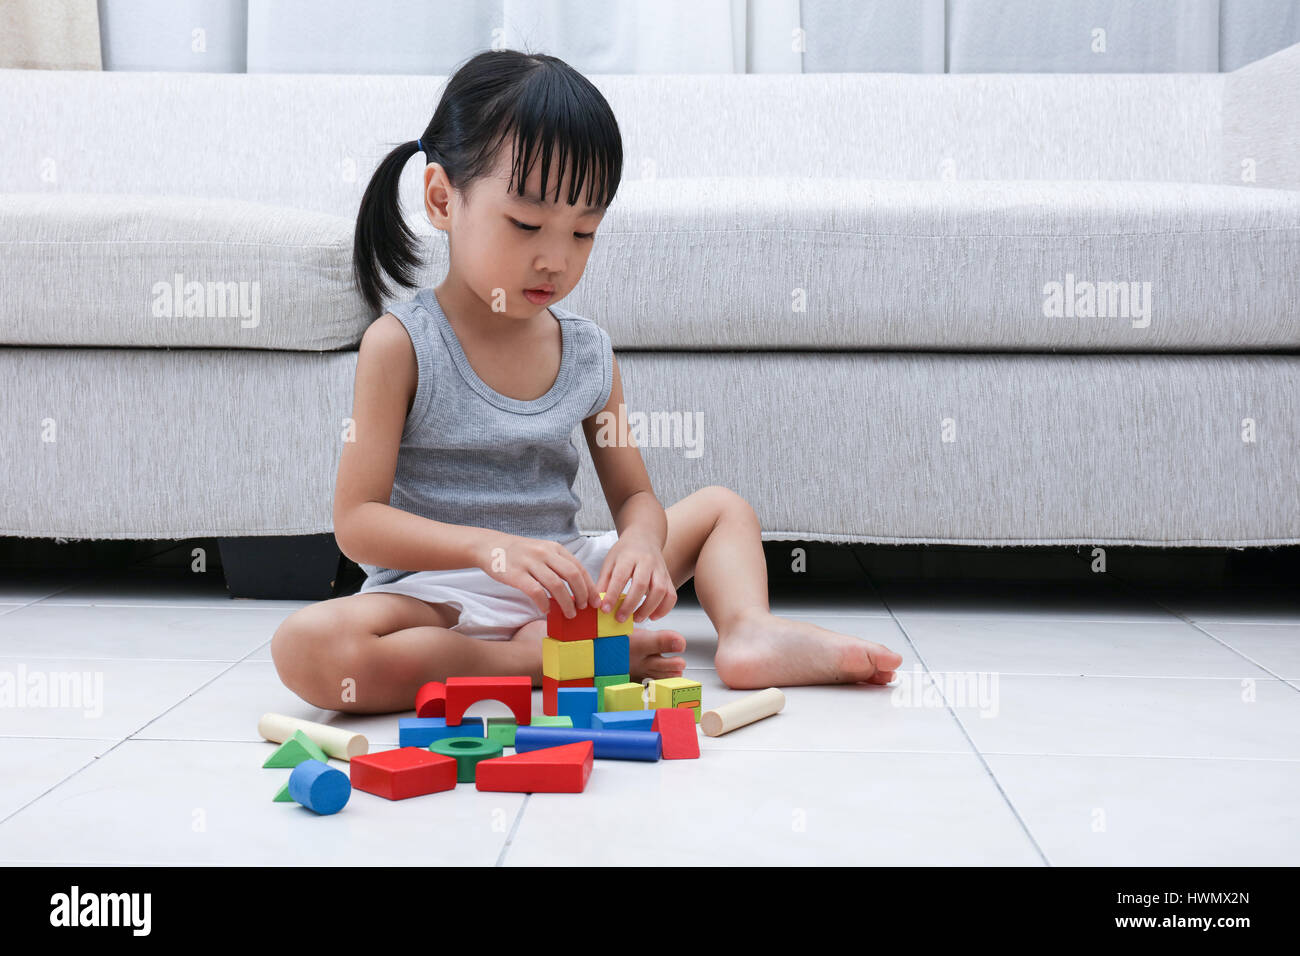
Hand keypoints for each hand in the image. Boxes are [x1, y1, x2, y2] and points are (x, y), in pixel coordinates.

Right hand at [478, 533, 598, 618]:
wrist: (490, 546)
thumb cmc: (519, 553)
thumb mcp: (542, 551)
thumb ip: (558, 565)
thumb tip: (577, 588)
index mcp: (554, 548)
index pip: (579, 567)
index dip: (589, 586)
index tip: (595, 601)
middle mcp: (545, 553)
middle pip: (572, 575)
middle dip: (583, 594)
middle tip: (585, 609)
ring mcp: (530, 563)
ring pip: (556, 585)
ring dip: (567, 603)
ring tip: (570, 614)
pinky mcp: (516, 574)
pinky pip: (536, 592)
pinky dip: (544, 603)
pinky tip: (546, 610)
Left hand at [595, 529, 676, 623]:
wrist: (644, 538)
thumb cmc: (625, 552)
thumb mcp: (609, 562)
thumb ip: (604, 582)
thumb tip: (598, 603)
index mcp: (628, 557)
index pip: (620, 576)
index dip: (613, 594)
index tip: (605, 609)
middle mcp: (646, 562)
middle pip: (641, 584)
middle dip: (630, 604)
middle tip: (620, 618)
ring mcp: (660, 569)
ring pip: (660, 590)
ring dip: (648, 608)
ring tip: (637, 618)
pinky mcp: (668, 577)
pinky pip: (671, 595)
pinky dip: (664, 608)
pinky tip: (653, 616)